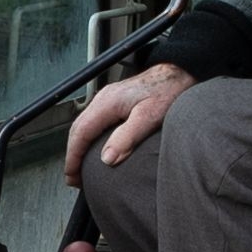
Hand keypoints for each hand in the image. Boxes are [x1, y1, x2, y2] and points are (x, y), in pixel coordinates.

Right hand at [62, 62, 194, 170]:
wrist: (179, 72)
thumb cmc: (168, 91)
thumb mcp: (149, 117)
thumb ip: (127, 137)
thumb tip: (106, 159)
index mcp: (107, 103)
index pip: (81, 133)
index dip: (73, 157)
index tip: (71, 176)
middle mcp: (103, 99)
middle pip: (78, 129)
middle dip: (73, 155)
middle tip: (74, 178)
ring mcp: (107, 99)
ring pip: (84, 125)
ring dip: (79, 147)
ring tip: (81, 168)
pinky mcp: (115, 101)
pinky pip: (93, 121)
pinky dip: (88, 138)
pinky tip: (95, 149)